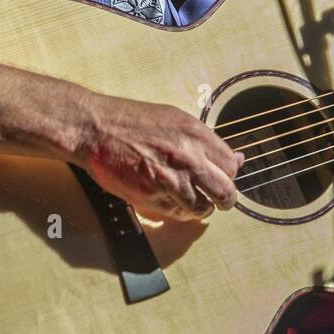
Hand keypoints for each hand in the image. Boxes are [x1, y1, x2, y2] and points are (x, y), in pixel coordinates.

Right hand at [76, 94, 242, 220]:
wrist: (96, 129)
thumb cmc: (133, 122)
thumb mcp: (177, 120)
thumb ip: (207, 142)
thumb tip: (237, 159)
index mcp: (196, 135)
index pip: (231, 166)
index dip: (229, 176)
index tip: (223, 179)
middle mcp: (187, 157)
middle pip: (224, 192)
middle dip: (225, 200)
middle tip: (219, 201)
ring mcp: (169, 179)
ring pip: (202, 208)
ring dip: (201, 209)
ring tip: (194, 203)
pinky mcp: (151, 197)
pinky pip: (176, 214)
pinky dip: (178, 212)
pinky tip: (173, 202)